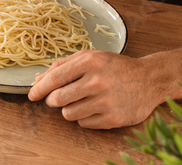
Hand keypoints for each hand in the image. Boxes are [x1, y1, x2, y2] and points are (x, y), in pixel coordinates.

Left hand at [28, 51, 162, 128]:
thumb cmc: (115, 67)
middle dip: (52, 100)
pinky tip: (94, 108)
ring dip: (68, 109)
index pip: (55, 78)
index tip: (31, 95)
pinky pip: (84, 124)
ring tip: (79, 101)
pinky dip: (84, 118)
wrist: (150, 79)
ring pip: (69, 114)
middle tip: (55, 99)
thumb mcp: (91, 57)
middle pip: (58, 99)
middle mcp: (97, 81)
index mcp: (90, 62)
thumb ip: (63, 65)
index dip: (39, 88)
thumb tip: (38, 80)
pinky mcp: (113, 119)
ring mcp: (106, 101)